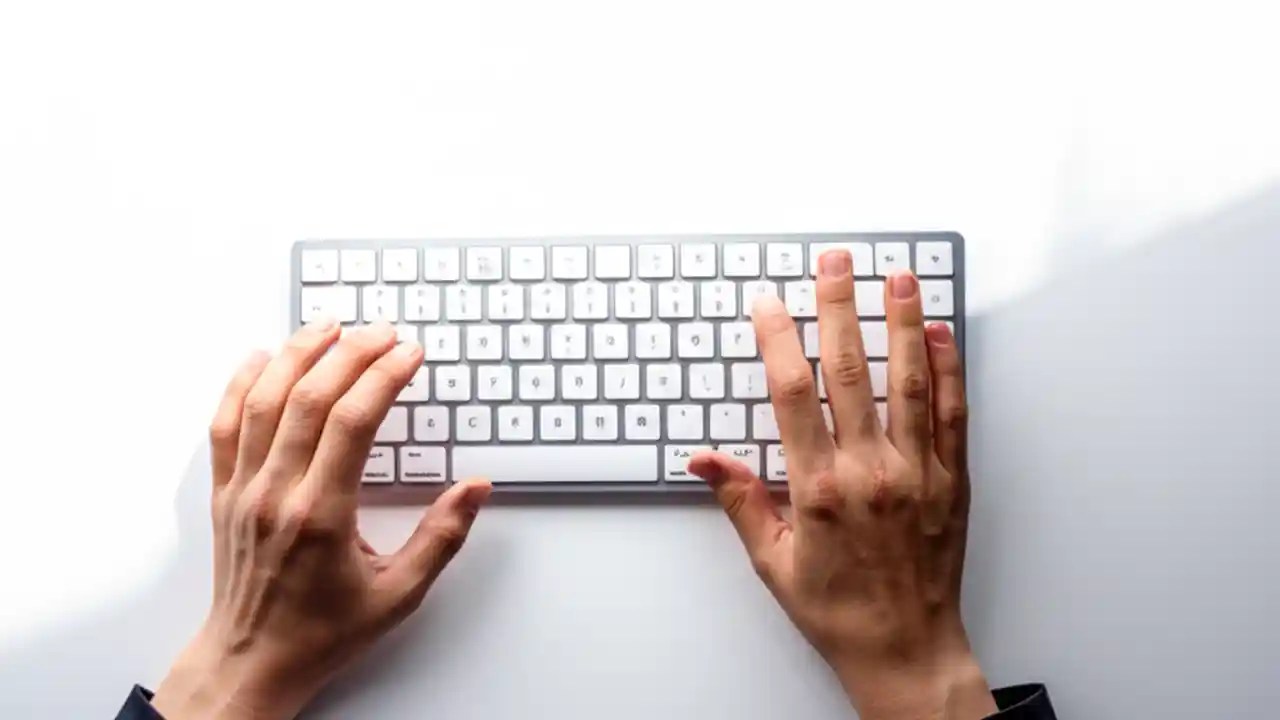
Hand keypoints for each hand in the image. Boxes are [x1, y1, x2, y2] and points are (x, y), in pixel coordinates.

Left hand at [153, 321, 491, 719]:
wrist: (252, 661)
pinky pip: (224, 425)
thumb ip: (442, 538)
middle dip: (349, 353)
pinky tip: (260, 358)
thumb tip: (475, 488)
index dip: (383, 377)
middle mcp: (276, 494)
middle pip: (308, 398)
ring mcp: (244, 489)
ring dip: (295, 354)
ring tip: (328, 325)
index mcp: (321, 515)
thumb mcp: (400, 594)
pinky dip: (241, 384)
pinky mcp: (224, 492)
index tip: (409, 353)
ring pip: (262, 401)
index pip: (351, 422)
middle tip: (382, 331)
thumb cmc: (323, 632)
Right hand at [690, 251, 996, 719]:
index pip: (793, 395)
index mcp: (819, 490)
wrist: (906, 649)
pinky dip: (949, 370)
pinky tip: (942, 335)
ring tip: (899, 278)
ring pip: (911, 382)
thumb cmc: (838, 610)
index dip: (779, 340)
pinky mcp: (953, 482)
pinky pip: (953, 414)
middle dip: (841, 308)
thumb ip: (741, 501)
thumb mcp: (773, 562)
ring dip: (904, 323)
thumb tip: (703, 461)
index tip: (769, 304)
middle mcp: (871, 473)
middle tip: (836, 262)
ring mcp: (918, 474)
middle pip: (852, 372)